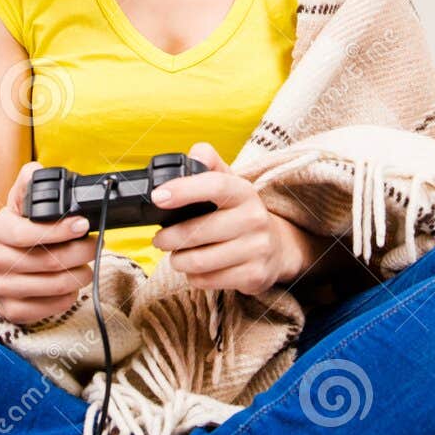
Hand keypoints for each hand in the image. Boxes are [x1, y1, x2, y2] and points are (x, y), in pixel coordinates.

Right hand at [0, 162, 98, 324]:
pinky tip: (70, 285)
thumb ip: (29, 185)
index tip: (84, 224)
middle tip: (95, 245)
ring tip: (85, 265)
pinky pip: (52, 307)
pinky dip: (69, 296)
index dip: (61, 230)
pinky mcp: (11, 311)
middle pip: (50, 262)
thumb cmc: (14, 235)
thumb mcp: (17, 207)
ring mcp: (1, 289)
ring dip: (80, 275)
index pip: (29, 233)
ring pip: (55, 286)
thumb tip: (36, 169)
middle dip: (81, 252)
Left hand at [148, 143, 317, 295]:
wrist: (277, 247)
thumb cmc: (241, 213)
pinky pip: (208, 280)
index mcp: (244, 192)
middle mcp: (254, 219)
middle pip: (198, 231)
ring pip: (199, 261)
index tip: (158, 197)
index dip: (183, 190)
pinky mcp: (254, 276)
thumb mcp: (229, 184)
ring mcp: (257, 249)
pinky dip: (193, 277)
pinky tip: (196, 269)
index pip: (214, 186)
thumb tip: (194, 153)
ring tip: (177, 255)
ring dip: (178, 260)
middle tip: (160, 239)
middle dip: (168, 238)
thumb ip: (209, 164)